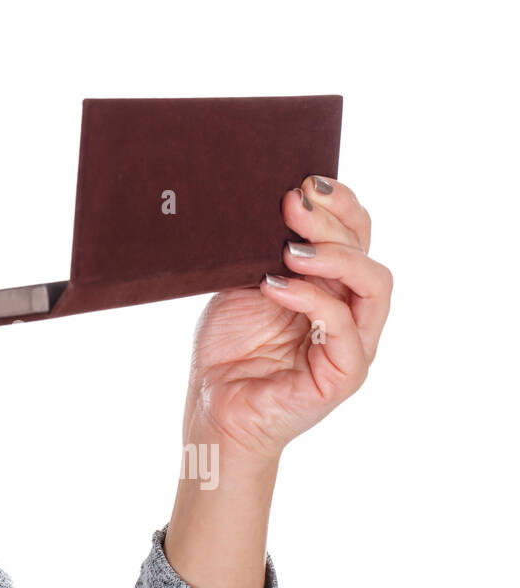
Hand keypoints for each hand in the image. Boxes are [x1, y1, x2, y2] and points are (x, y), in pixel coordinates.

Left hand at [183, 175, 392, 463]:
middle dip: (332, 218)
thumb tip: (264, 199)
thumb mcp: (242, 284)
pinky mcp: (343, 374)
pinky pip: (344, 328)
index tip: (307, 180)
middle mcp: (350, 310)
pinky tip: (274, 285)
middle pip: (366, 249)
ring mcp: (352, 343)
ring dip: (335, 256)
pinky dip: (313, 300)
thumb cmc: (228, 349)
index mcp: (331, 284)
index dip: (341, 202)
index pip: (356, 233)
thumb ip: (260, 250)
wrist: (213, 407)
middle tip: (293, 202)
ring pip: (374, 284)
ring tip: (290, 249)